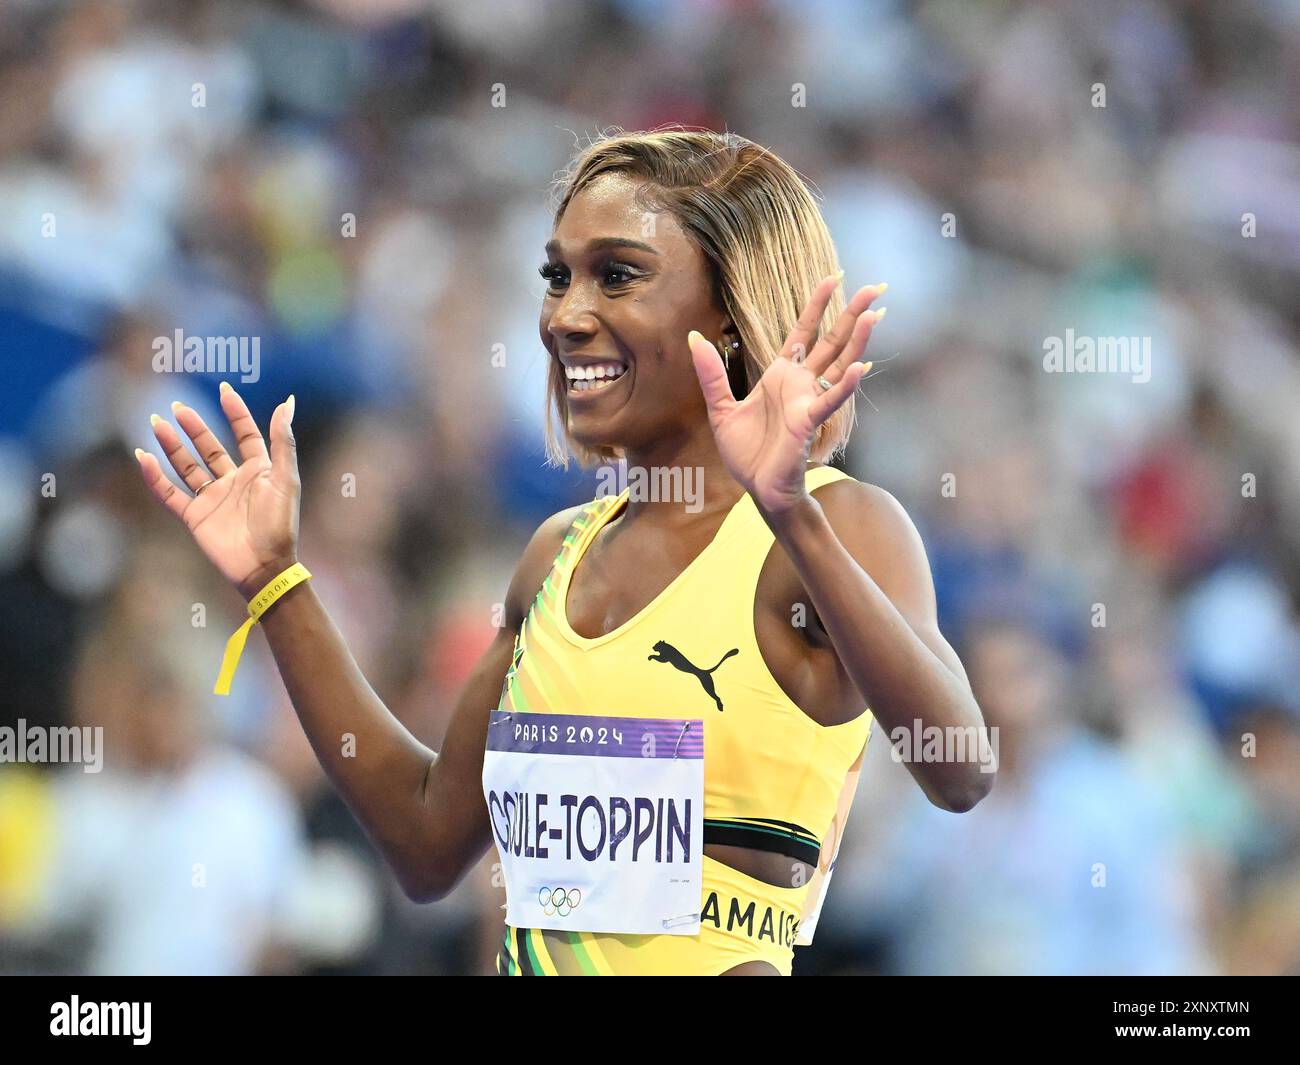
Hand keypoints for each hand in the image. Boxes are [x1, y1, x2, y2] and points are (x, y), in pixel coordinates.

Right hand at [135, 384, 300, 595]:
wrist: (264, 566)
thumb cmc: (280, 524)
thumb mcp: (286, 479)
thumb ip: (283, 441)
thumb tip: (289, 402)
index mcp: (259, 471)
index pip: (245, 434)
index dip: (235, 413)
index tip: (224, 389)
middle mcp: (234, 481)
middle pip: (209, 447)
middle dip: (194, 426)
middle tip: (176, 406)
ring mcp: (213, 498)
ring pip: (187, 466)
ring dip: (172, 445)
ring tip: (155, 422)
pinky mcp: (196, 516)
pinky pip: (171, 493)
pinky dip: (156, 477)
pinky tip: (144, 458)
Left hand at [688, 274, 883, 514]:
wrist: (758, 489)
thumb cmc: (747, 452)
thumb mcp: (720, 407)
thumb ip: (710, 373)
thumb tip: (693, 338)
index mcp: (781, 375)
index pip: (804, 331)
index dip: (817, 304)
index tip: (833, 276)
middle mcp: (801, 384)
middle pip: (831, 341)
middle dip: (852, 313)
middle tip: (876, 286)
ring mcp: (808, 401)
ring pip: (839, 364)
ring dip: (858, 340)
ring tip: (875, 313)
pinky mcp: (808, 423)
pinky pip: (830, 400)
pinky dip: (846, 384)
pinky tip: (862, 366)